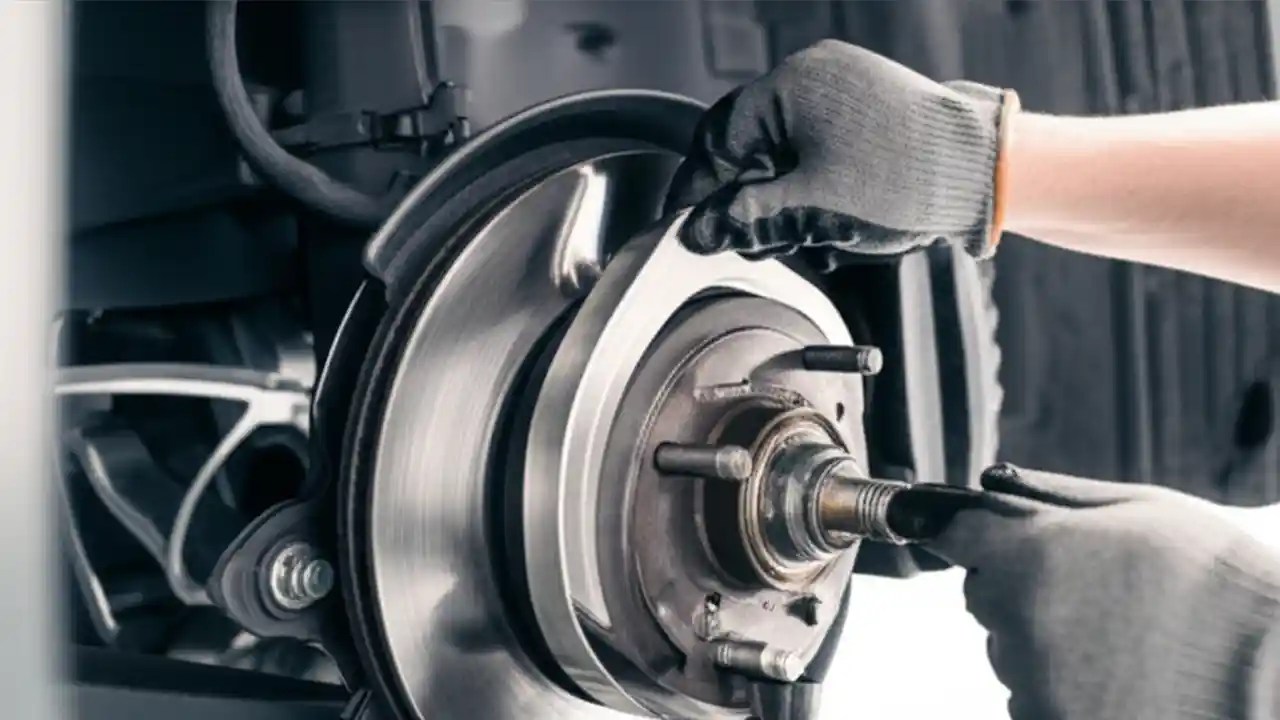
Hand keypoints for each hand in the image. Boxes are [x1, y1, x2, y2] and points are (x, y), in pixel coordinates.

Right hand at [663, 39, 1012, 266]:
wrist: (986, 173)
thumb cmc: (911, 178)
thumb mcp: (813, 207)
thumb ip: (746, 218)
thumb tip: (698, 230)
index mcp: (792, 85)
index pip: (718, 139)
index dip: (697, 188)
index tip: (684, 223)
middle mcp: (815, 78)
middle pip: (749, 145)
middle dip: (744, 199)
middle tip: (745, 240)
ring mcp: (843, 93)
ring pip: (782, 152)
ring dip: (780, 199)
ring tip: (801, 236)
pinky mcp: (866, 114)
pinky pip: (815, 150)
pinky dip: (809, 188)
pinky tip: (824, 222)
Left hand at [927, 464, 1279, 719]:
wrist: (1276, 675)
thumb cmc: (1218, 583)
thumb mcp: (1143, 508)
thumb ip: (1054, 495)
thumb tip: (995, 485)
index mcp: (1032, 556)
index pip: (958, 535)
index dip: (977, 534)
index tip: (994, 538)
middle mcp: (1020, 621)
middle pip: (984, 597)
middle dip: (1018, 588)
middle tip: (1090, 590)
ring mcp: (1035, 682)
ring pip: (1010, 652)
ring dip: (1043, 643)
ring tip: (1119, 639)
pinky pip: (1031, 700)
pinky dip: (1060, 689)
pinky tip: (1118, 677)